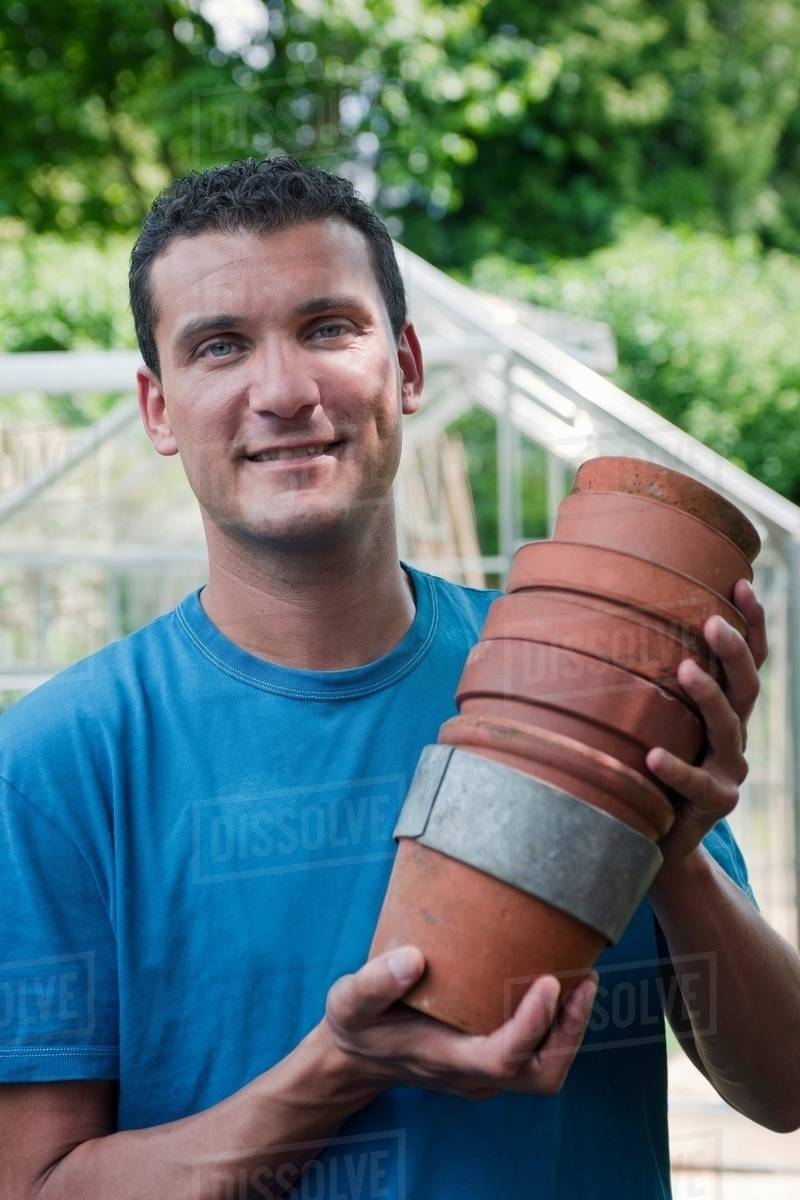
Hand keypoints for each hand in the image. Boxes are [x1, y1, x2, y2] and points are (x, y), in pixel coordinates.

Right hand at [324, 946, 597, 1099]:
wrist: (356, 1060)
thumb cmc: (358, 1027)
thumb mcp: (349, 1002)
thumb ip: (375, 982)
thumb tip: (414, 957)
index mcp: (446, 1060)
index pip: (504, 1059)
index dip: (534, 1026)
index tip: (551, 982)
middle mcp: (474, 1074)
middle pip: (542, 1075)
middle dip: (570, 1032)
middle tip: (586, 982)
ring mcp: (485, 1072)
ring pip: (545, 1067)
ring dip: (570, 1027)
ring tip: (583, 978)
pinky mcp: (490, 1058)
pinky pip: (536, 1051)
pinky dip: (555, 1023)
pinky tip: (557, 981)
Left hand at [646, 578, 766, 868]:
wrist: (652, 839)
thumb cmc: (643, 769)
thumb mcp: (646, 722)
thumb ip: (639, 683)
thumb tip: (595, 620)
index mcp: (723, 712)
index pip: (747, 662)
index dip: (751, 624)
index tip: (740, 583)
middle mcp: (733, 738)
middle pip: (746, 689)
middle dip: (734, 653)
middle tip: (712, 623)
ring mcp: (728, 772)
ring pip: (729, 730)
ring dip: (709, 697)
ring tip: (686, 669)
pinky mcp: (713, 806)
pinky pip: (697, 784)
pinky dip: (677, 768)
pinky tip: (654, 756)